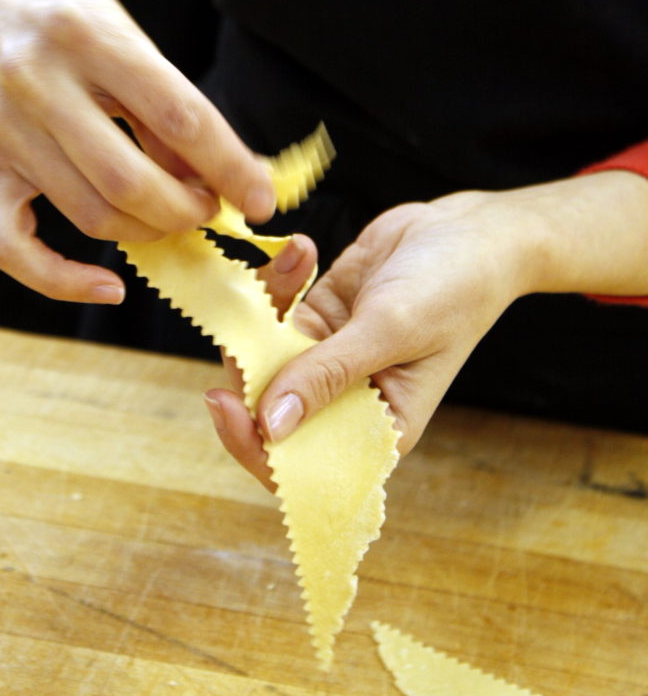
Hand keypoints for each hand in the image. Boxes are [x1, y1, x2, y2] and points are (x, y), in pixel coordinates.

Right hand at [0, 0, 275, 302]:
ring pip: (89, 215)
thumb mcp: (125, 33)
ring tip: (171, 217)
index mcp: (87, 36)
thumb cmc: (63, 15)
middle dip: (187, 210)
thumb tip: (231, 177)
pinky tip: (108, 287)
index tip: (262, 199)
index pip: (178, 117)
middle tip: (208, 208)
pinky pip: (14, 248)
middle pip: (130, 181)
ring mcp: (3, 130)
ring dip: (148, 233)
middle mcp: (36, 82)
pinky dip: (63, 281)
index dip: (230, 168)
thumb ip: (170, 102)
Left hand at [205, 194, 524, 487]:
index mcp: (377, 428)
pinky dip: (279, 280)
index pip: (301, 464)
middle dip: (248, 362)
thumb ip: (328, 375)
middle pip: (267, 408)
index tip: (223, 402)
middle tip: (246, 316)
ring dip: (265, 306)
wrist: (471, 231)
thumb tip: (271, 426)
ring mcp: (327, 357)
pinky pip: (274, 311)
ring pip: (262, 354)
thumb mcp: (390, 331)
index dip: (254, 446)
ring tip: (300, 261)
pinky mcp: (318, 317)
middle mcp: (346, 401)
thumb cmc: (454, 288)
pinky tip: (304, 250)